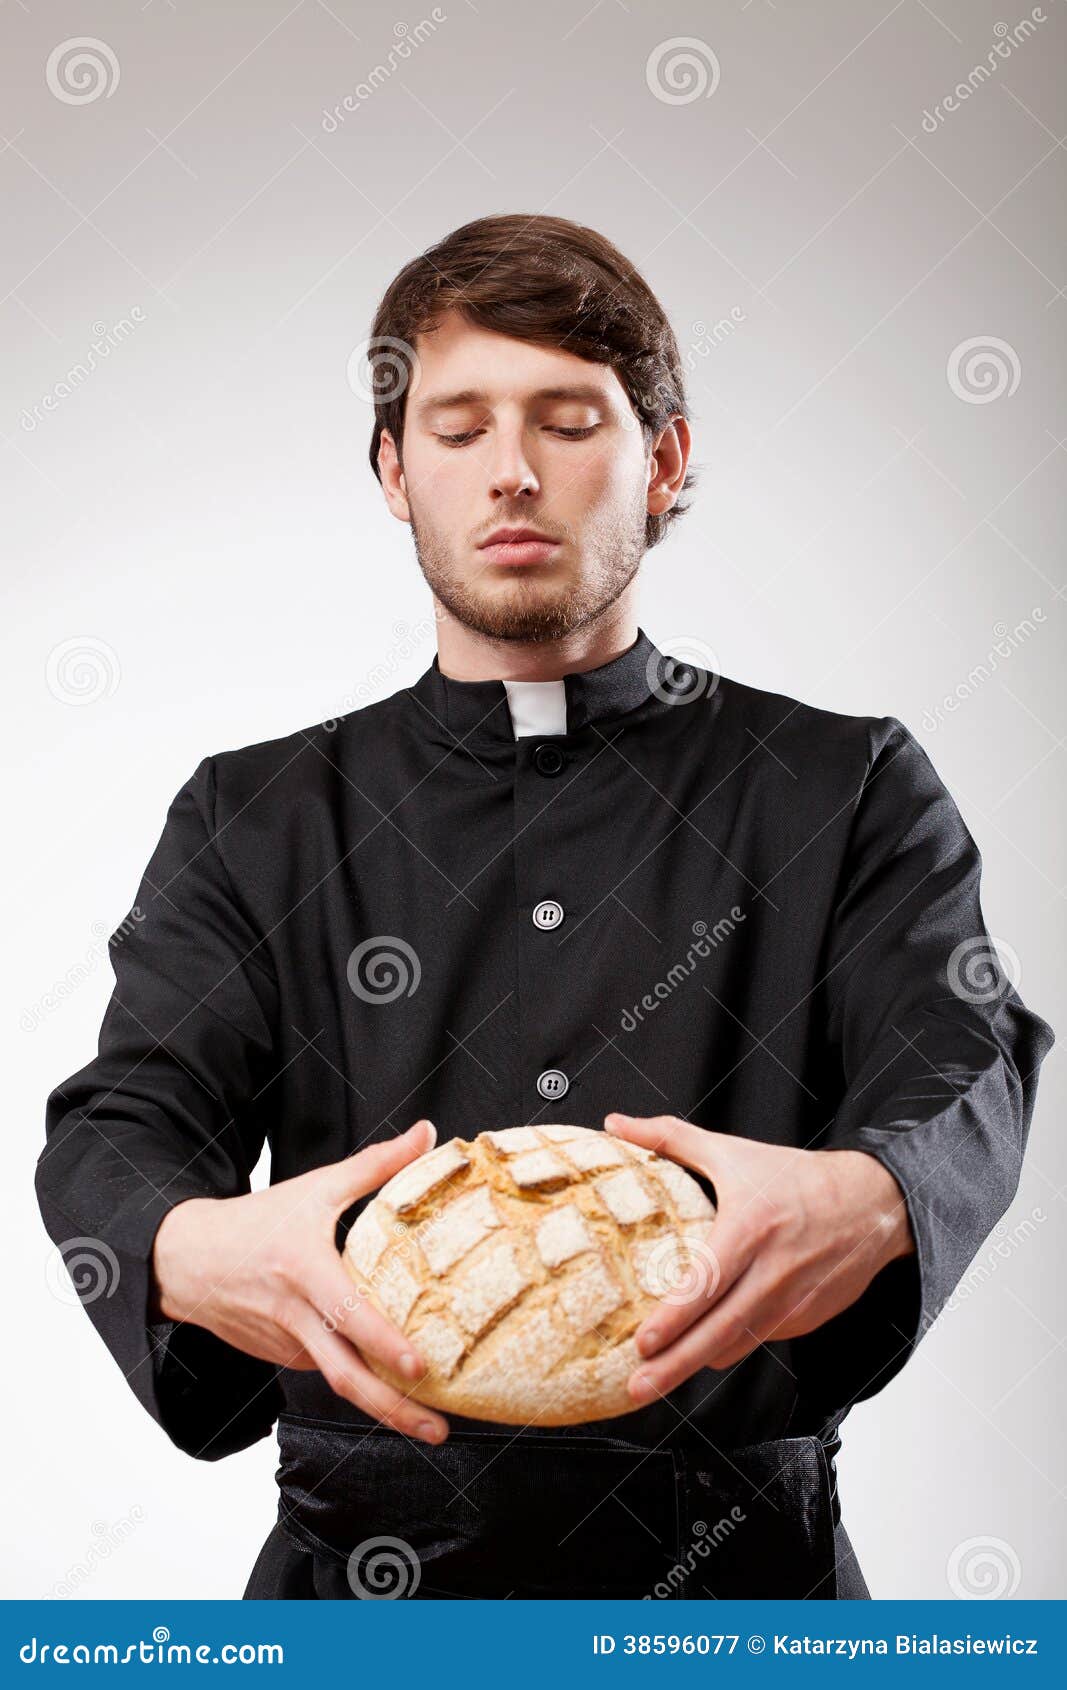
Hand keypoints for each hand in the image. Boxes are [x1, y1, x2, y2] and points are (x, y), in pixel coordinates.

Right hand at [150, 1118, 448, 1443]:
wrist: (189, 1259)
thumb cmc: (259, 1220)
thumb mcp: (316, 1187)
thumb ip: (376, 1165)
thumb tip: (428, 1133)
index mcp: (304, 1270)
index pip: (347, 1315)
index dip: (383, 1344)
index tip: (419, 1367)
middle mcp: (295, 1316)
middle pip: (345, 1378)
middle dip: (394, 1410)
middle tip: (438, 1432)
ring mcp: (287, 1344)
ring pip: (339, 1380)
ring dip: (383, 1405)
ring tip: (432, 1424)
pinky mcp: (283, 1357)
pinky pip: (327, 1369)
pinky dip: (360, 1382)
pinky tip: (395, 1389)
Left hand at [603, 1112, 914, 1406]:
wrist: (872, 1203)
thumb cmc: (795, 1178)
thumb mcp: (732, 1152)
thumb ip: (670, 1138)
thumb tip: (616, 1124)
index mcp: (751, 1228)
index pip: (708, 1282)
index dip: (675, 1318)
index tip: (642, 1342)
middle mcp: (774, 1271)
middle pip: (719, 1331)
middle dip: (674, 1366)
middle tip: (636, 1387)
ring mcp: (793, 1301)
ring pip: (738, 1345)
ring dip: (698, 1365)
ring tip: (656, 1382)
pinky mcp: (806, 1318)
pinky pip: (759, 1340)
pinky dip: (730, 1347)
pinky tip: (705, 1350)